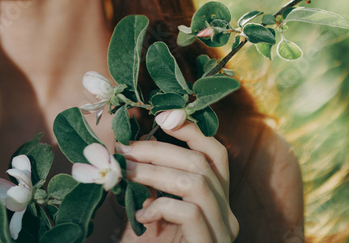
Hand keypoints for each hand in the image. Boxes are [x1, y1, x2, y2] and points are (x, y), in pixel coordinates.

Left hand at [118, 120, 238, 241]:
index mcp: (217, 200)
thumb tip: (127, 147)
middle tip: (123, 150)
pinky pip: (190, 213)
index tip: (161, 117)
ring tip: (126, 174)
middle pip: (200, 162)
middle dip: (156, 150)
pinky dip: (160, 206)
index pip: (215, 154)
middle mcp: (226, 214)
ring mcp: (222, 231)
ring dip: (154, 172)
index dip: (191, 130)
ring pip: (195, 182)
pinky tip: (141, 215)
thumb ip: (149, 183)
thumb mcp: (153, 209)